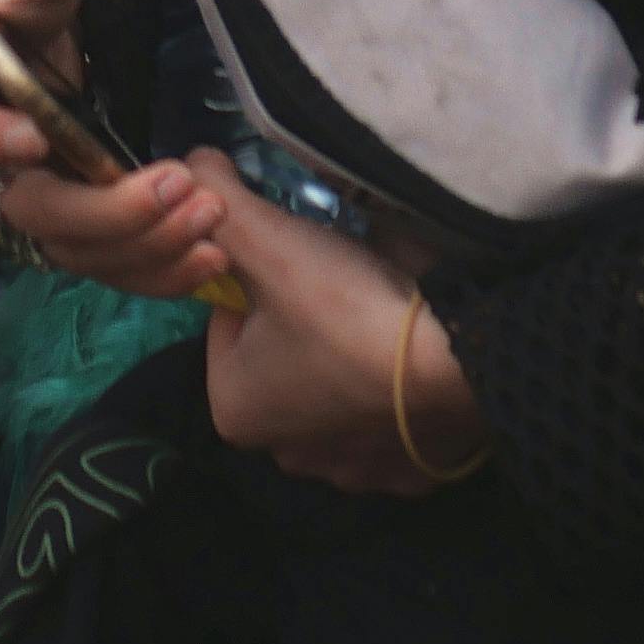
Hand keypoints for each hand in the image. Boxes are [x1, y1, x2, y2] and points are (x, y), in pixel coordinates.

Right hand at [0, 0, 231, 291]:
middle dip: (102, 210)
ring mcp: (6, 201)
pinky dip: (148, 267)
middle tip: (176, 187)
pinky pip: (92, 260)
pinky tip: (204, 258)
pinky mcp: (49, 223)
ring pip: (63, 245)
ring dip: (138, 246)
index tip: (41, 139)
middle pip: (20, 205)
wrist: (7, 13)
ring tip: (209, 222)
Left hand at [190, 165, 485, 494]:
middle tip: (334, 279)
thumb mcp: (267, 239)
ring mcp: (352, 472)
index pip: (228, 318)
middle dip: (297, 315)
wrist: (456, 362)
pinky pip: (387, 418)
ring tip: (374, 311)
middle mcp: (286, 455)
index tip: (293, 258)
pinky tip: (407, 354)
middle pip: (278, 353)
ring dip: (344, 351)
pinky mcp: (409, 476)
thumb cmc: (344, 307)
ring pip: (331, 386)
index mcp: (235, 411)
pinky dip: (394, 388)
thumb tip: (187, 166)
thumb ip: (215, 197)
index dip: (257, 273)